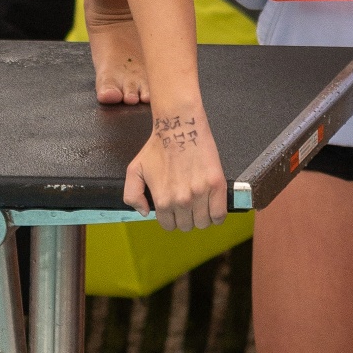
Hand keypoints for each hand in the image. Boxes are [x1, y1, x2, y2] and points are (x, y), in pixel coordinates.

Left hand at [124, 108, 226, 232]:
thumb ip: (132, 195)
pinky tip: (212, 205)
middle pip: (187, 226)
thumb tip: (144, 213)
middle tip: (186, 203)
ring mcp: (200, 194)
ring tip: (199, 203)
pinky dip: (217, 215)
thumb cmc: (157, 147)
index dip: (170, 218)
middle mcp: (181, 201)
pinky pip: (220, 215)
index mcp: (162, 200)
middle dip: (186, 217)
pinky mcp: (216, 186)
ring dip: (201, 216)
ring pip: (203, 223)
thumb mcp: (135, 170)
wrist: (179, 126)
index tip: (174, 208)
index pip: (168, 225)